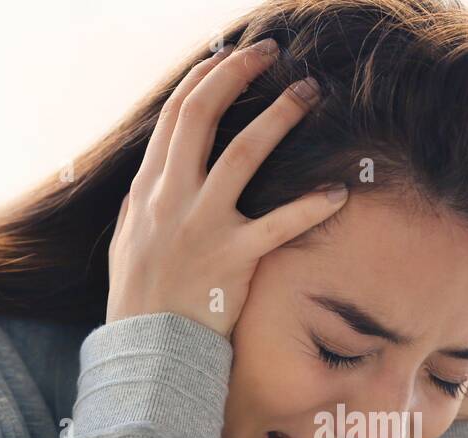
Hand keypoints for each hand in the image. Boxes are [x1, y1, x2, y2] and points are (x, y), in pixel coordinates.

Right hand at [106, 39, 348, 335]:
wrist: (146, 354)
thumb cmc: (141, 302)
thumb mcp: (128, 242)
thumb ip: (144, 203)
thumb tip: (158, 173)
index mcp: (147, 190)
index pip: (173, 116)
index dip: (203, 79)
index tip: (229, 58)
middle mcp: (170, 198)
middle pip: (201, 115)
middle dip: (237, 74)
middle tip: (272, 54)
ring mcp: (201, 226)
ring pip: (243, 153)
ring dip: (280, 115)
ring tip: (310, 93)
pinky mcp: (232, 260)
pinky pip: (279, 225)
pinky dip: (311, 207)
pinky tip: (339, 193)